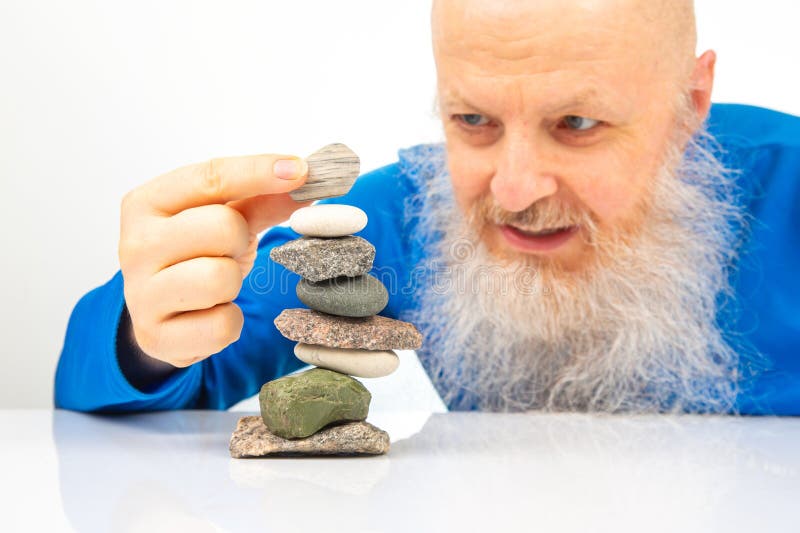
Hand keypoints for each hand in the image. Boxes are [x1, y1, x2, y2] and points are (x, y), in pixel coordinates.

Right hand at [119, 154, 310, 367]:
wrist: (162, 314)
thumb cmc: (196, 254)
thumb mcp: (225, 217)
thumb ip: (262, 196)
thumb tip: (306, 178)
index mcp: (146, 203)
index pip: (210, 177)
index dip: (259, 172)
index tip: (301, 170)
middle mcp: (134, 245)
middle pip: (222, 227)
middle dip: (239, 239)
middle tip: (226, 250)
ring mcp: (140, 294)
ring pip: (221, 278)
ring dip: (233, 281)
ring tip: (216, 283)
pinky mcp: (156, 337)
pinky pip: (223, 325)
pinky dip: (229, 321)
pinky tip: (211, 313)